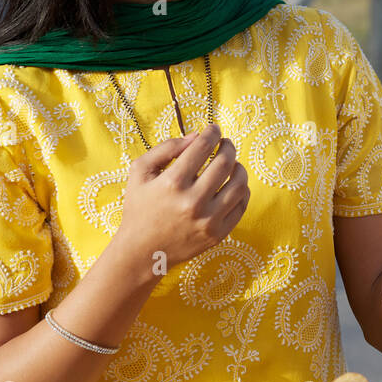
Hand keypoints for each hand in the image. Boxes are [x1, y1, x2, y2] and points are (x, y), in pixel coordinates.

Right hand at [113, 123, 250, 271]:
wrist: (142, 252)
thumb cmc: (139, 208)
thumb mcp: (140, 172)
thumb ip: (166, 148)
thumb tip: (196, 136)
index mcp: (173, 183)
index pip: (203, 147)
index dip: (212, 133)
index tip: (214, 129)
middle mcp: (193, 201)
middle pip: (225, 162)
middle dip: (228, 146)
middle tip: (225, 143)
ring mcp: (208, 220)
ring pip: (239, 184)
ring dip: (239, 167)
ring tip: (232, 164)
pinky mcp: (218, 234)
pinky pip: (241, 205)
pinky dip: (242, 190)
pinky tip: (233, 184)